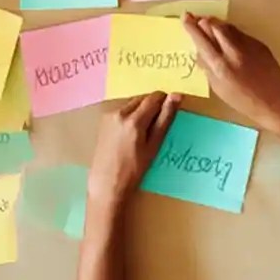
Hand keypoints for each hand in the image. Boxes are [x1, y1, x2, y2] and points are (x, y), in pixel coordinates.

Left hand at [88, 92, 179, 207]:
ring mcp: (108, 116)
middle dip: (152, 106)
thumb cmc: (134, 170)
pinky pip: (121, 110)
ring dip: (140, 110)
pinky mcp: (102, 121)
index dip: (164, 102)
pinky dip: (129, 116)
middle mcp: (119, 113)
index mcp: (134, 120)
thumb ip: (165, 120)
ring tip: (142, 133)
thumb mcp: (153, 146)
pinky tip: (129, 134)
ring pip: (131, 103)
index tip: (168, 113)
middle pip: (141, 98)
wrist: (106, 184)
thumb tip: (176, 96)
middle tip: (155, 127)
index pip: (154, 98)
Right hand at [182, 15, 279, 134]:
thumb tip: (199, 52)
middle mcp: (233, 51)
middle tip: (197, 20)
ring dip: (216, 24)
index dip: (190, 26)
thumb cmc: (245, 102)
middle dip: (203, 21)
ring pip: (227, 26)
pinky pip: (240, 33)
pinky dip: (230, 33)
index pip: (201, 38)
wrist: (277, 102)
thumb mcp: (219, 89)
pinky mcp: (259, 43)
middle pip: (214, 25)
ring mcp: (248, 45)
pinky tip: (229, 40)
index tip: (185, 17)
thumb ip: (207, 68)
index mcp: (220, 66)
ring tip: (210, 27)